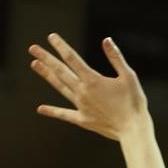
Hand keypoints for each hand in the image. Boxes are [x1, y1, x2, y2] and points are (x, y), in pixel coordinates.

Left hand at [30, 34, 149, 141]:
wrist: (133, 129)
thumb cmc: (134, 103)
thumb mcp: (129, 77)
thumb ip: (116, 58)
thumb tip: (106, 40)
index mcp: (93, 80)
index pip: (72, 58)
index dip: (61, 46)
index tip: (51, 37)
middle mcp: (82, 92)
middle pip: (61, 71)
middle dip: (46, 58)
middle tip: (32, 48)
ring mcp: (81, 106)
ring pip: (60, 87)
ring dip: (47, 75)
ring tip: (34, 64)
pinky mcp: (83, 119)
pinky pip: (64, 114)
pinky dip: (52, 111)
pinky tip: (40, 109)